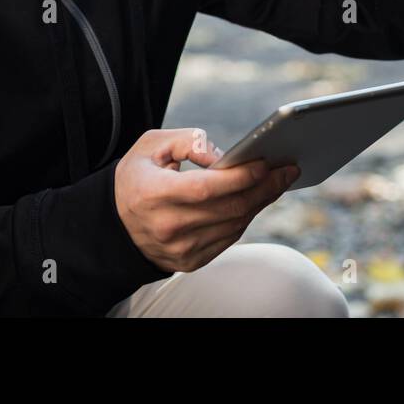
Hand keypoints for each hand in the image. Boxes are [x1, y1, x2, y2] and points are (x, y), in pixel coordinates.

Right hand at [114, 128, 299, 272]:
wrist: (115, 225)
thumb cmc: (137, 177)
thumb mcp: (151, 146)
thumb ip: (188, 141)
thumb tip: (224, 157)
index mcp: (153, 194)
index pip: (206, 188)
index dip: (239, 176)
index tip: (265, 162)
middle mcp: (167, 226)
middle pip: (229, 209)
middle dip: (264, 187)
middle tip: (288, 170)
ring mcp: (180, 248)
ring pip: (234, 225)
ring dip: (261, 202)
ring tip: (278, 181)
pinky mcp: (190, 261)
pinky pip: (229, 238)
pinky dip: (246, 217)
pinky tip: (257, 199)